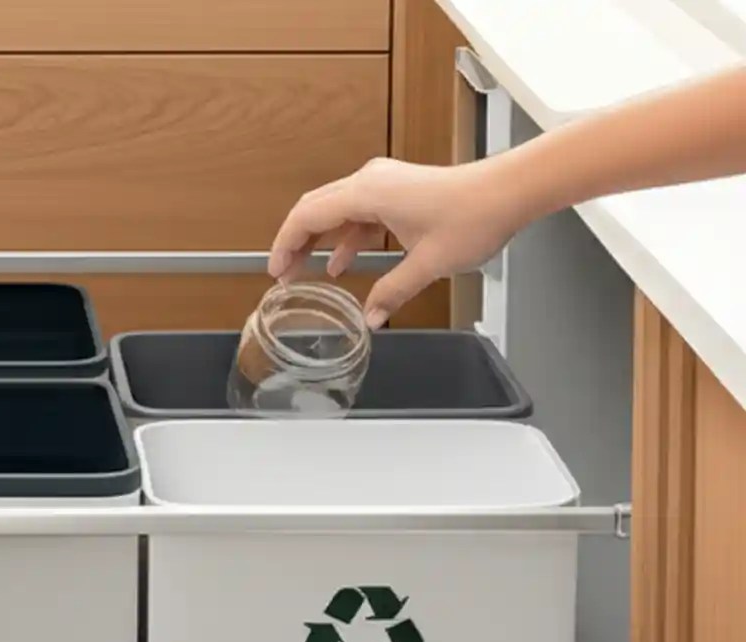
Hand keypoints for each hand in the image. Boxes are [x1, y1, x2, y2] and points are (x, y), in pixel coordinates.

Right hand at [268, 158, 522, 328]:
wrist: (509, 191)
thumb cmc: (473, 215)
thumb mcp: (428, 264)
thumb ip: (393, 292)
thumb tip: (371, 318)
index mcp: (367, 193)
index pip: (307, 216)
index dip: (285, 244)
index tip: (274, 269)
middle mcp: (370, 182)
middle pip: (315, 209)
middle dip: (295, 242)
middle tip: (282, 274)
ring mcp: (384, 183)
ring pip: (336, 211)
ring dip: (319, 240)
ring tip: (306, 271)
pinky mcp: (397, 190)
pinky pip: (359, 213)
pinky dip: (347, 237)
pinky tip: (343, 262)